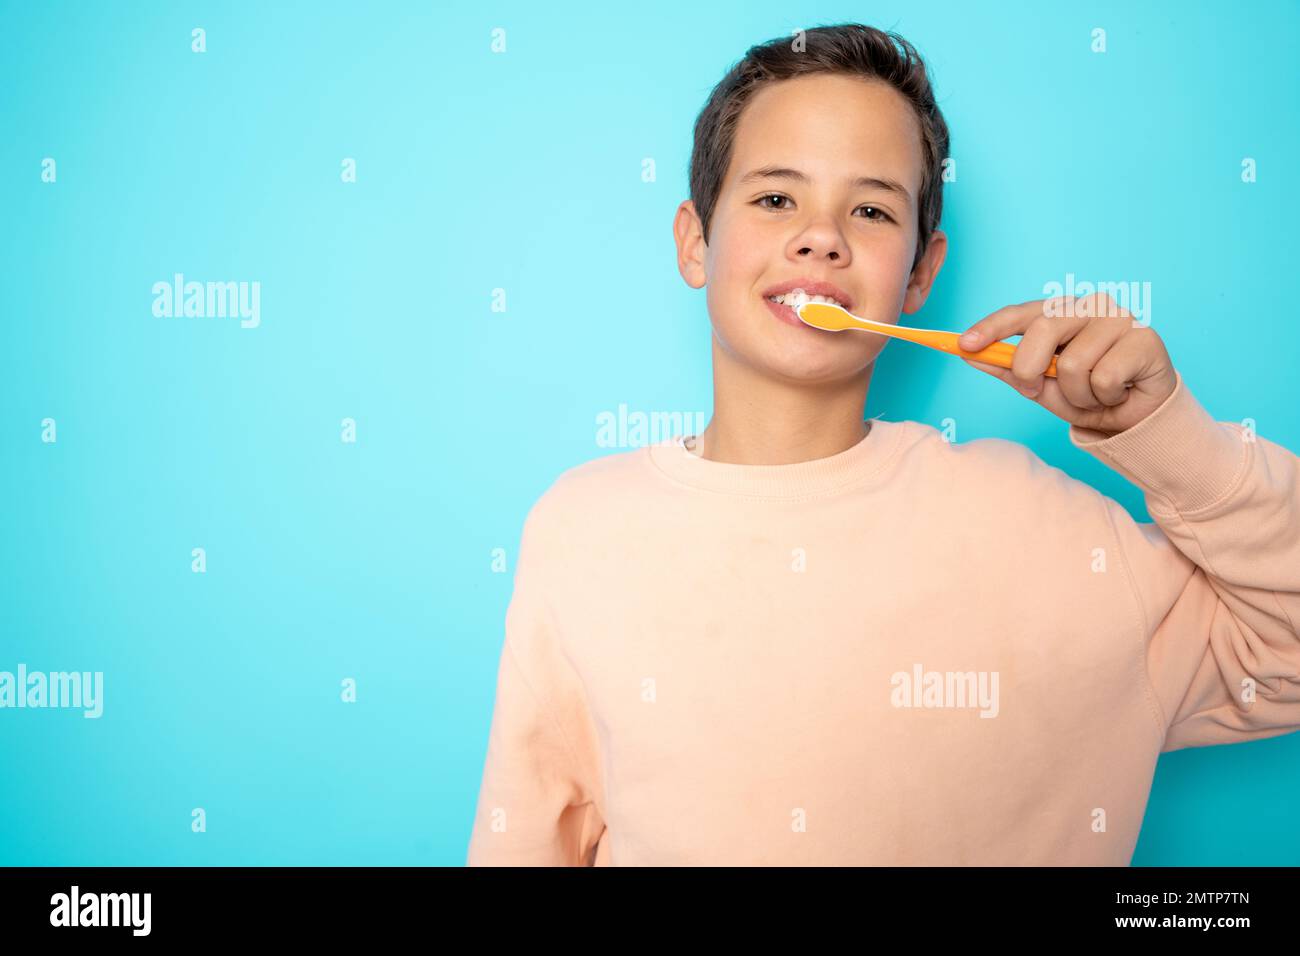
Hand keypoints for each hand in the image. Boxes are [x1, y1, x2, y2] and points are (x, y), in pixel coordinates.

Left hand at [957, 293, 1177, 435]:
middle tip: (1038, 391)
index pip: (1021, 313)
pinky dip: (1104, 397)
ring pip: (1073, 363)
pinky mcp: (1145, 338)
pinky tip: (1119, 392)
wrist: (1134, 418)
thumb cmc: (1086, 395)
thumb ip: (1007, 368)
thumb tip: (967, 353)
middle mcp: (1090, 306)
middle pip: (1042, 331)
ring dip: (1076, 394)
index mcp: (1060, 312)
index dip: (991, 327)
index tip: (963, 345)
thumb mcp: (1039, 386)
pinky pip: (1105, 377)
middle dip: (1031, 371)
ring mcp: (1119, 318)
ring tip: (1093, 394)